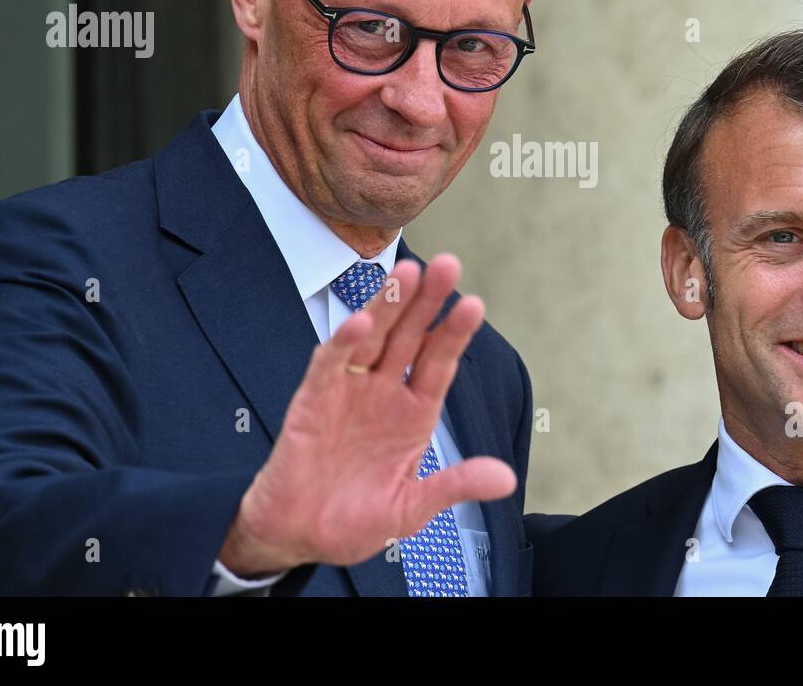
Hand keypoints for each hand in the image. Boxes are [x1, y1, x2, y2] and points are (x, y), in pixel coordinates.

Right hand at [217, 254, 516, 576]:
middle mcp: (383, 393)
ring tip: (407, 272)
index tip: (474, 305)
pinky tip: (362, 323)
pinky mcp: (313, 401)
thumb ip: (454, 486)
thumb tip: (505, 478)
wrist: (297, 536)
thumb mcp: (411, 508)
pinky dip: (345, 342)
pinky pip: (330, 364)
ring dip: (388, 305)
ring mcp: (348, 392)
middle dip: (427, 300)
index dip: (455, 333)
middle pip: (410, 336)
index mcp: (413, 414)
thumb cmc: (353, 520)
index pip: (440, 363)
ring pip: (373, 338)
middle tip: (447, 265)